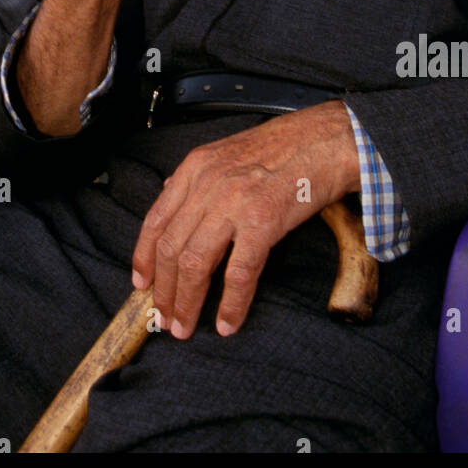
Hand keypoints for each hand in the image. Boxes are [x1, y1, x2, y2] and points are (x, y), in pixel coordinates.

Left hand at [131, 102, 359, 338]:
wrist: (326, 140)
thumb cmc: (283, 147)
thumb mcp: (228, 152)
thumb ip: (199, 177)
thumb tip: (170, 194)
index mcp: (196, 168)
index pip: (155, 219)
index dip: (143, 257)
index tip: (141, 282)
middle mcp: (208, 184)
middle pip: (171, 248)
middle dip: (164, 290)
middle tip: (163, 316)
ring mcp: (234, 203)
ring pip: (196, 264)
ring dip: (187, 302)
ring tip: (185, 327)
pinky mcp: (263, 222)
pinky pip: (239, 273)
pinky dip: (230, 304)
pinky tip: (227, 323)